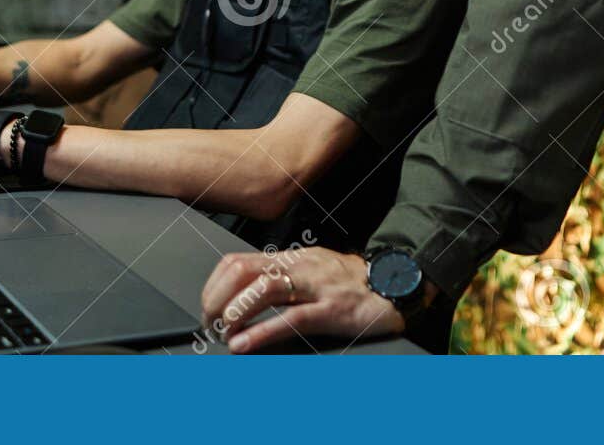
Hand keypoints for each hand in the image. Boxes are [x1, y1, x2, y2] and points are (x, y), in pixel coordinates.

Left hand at [200, 247, 403, 352]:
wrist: (395, 284)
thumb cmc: (352, 282)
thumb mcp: (311, 272)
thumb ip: (281, 281)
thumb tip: (243, 298)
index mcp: (291, 258)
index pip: (237, 262)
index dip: (214, 286)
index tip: (208, 308)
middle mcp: (299, 266)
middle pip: (242, 272)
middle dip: (217, 299)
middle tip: (211, 324)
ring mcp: (315, 286)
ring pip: (263, 290)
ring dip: (234, 314)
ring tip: (224, 333)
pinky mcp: (332, 310)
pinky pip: (291, 319)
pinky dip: (262, 333)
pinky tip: (246, 344)